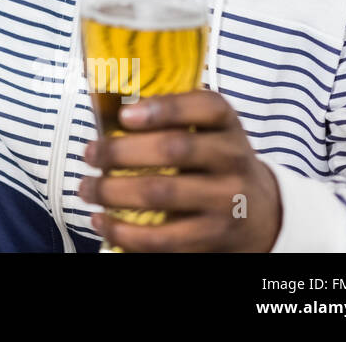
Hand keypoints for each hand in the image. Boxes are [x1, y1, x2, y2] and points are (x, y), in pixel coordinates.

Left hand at [79, 90, 281, 251]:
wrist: (258, 213)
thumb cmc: (214, 162)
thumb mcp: (207, 131)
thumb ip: (170, 118)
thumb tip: (108, 114)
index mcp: (227, 125)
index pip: (207, 107)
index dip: (165, 108)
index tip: (125, 114)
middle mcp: (232, 160)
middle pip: (175, 149)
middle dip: (121, 151)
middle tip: (90, 153)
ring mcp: (226, 201)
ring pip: (162, 193)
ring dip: (113, 191)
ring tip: (87, 188)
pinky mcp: (214, 238)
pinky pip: (163, 238)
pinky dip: (125, 231)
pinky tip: (103, 221)